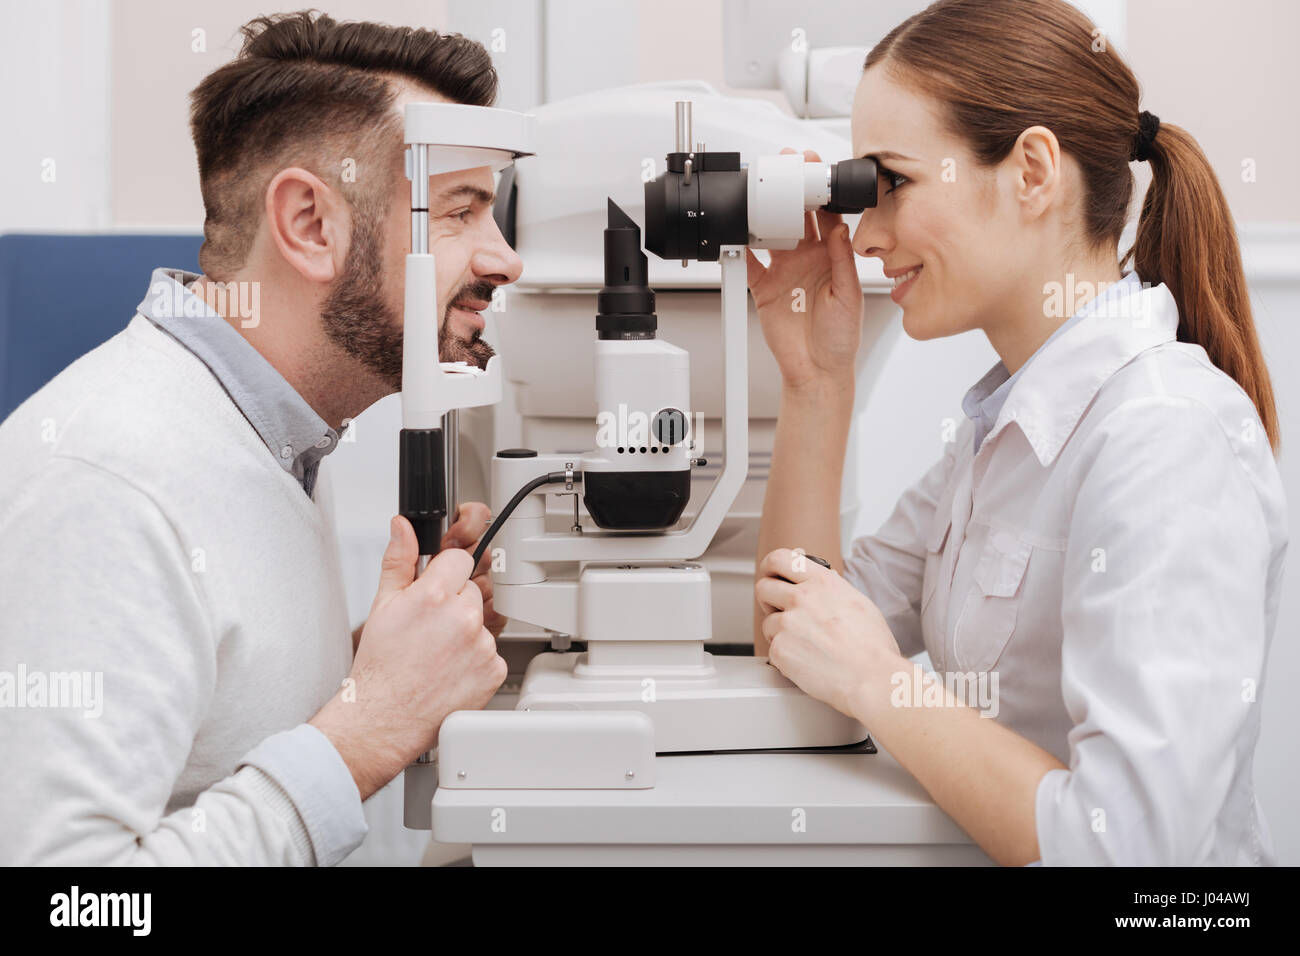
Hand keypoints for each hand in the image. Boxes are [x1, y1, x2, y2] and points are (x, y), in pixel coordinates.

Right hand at [311, 515, 506, 798]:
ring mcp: (481, 645)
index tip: (437, 587)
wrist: (384, 718)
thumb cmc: (380, 669)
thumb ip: (398, 560)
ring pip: (482, 622)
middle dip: (454, 604)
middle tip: (430, 628)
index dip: (446, 573)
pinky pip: (491, 652)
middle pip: (472, 591)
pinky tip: (450, 669)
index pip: (460, 559)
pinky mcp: (494, 669)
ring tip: (437, 653)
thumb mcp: (382, 606)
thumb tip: (402, 529)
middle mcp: (463, 617)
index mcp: (434, 595)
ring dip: (466, 632)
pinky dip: (476, 659)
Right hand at [746, 148, 863, 391]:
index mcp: (832, 256)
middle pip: (796, 216)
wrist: (817, 369)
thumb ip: (842, 262)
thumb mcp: (849, 296)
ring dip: (765, 214)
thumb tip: (839, 229)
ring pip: (771, 233)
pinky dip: (740, 248)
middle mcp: (808, 259)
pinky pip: (748, 262)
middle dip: (790, 191)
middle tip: (784, 171)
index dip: (820, 192)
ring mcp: (784, 271)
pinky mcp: (764, 287)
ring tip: (760, 196)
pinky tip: (736, 234)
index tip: (815, 172)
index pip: (826, 215)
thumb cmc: (841, 338)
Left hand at [755, 547, 902, 718]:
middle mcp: (802, 597)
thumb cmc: (872, 647)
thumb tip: (818, 585)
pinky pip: (772, 649)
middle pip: (764, 587)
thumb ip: (831, 590)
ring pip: (767, 622)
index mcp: (822, 582)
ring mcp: (788, 623)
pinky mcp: (780, 648)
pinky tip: (806, 661)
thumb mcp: (857, 602)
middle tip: (778, 610)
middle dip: (768, 600)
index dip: (770, 567)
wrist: (871, 677)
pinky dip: (785, 657)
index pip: (781, 558)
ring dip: (780, 633)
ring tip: (804, 645)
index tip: (771, 575)